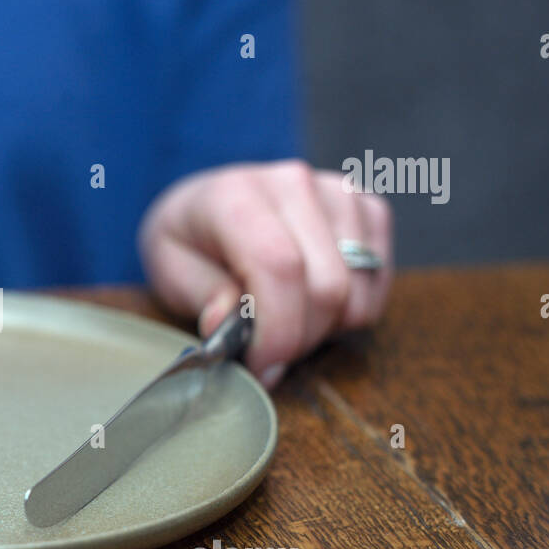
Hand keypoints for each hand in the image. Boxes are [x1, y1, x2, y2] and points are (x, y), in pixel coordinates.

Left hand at [138, 160, 392, 387]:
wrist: (212, 202)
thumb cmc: (191, 241)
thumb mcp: (169, 270)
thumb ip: (200, 295)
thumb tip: (224, 324)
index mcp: (236, 195)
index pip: (279, 268)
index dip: (278, 331)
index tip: (262, 365)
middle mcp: (294, 183)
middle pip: (327, 287)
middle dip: (299, 340)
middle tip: (268, 353)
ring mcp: (336, 191)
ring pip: (357, 290)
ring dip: (326, 327)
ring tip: (286, 321)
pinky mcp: (366, 206)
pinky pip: (379, 280)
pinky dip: (352, 309)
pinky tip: (313, 303)